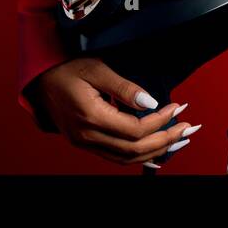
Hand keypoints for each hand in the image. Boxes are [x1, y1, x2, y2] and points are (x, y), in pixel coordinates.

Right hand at [33, 57, 199, 166]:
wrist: (40, 78)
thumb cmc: (66, 68)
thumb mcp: (97, 69)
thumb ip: (124, 88)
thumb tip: (150, 103)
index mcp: (90, 117)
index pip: (134, 130)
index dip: (160, 121)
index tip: (177, 107)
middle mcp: (86, 136)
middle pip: (133, 150)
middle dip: (165, 141)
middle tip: (187, 128)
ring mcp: (84, 143)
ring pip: (125, 158)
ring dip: (155, 152)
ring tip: (179, 141)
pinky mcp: (85, 143)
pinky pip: (115, 157)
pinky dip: (138, 158)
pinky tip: (155, 155)